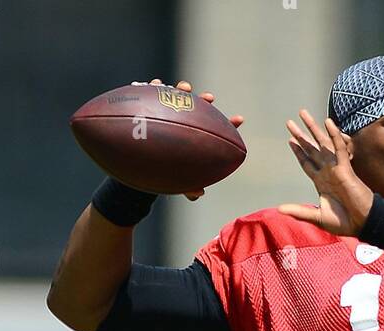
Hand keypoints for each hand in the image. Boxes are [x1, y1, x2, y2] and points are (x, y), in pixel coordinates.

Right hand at [133, 78, 244, 198]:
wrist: (143, 162)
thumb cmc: (165, 171)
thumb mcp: (178, 181)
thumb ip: (189, 187)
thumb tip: (199, 193)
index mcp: (197, 135)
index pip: (216, 127)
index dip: (229, 124)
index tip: (240, 120)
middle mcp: (184, 119)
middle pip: (198, 106)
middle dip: (204, 100)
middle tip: (209, 98)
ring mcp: (168, 110)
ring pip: (176, 96)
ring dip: (181, 88)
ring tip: (185, 88)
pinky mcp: (149, 105)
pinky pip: (149, 94)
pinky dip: (152, 87)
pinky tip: (152, 84)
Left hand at [278, 109, 373, 236]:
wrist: (362, 222)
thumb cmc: (343, 222)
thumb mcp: (317, 217)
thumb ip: (299, 211)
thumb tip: (279, 210)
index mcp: (321, 182)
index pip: (307, 163)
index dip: (298, 152)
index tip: (290, 140)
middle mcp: (327, 172)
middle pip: (311, 149)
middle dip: (300, 135)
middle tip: (290, 122)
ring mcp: (336, 168)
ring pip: (322, 144)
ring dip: (313, 128)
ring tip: (302, 113)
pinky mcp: (346, 168)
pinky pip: (339, 148)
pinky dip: (334, 135)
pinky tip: (328, 122)